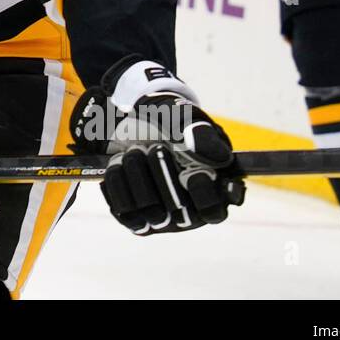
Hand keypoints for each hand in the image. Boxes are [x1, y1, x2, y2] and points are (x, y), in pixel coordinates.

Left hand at [71, 56, 245, 234]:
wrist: (132, 122)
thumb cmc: (169, 124)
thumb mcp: (185, 120)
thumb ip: (202, 136)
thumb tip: (220, 158)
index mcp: (214, 189)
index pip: (214, 209)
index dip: (202, 191)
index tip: (192, 171)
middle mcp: (191, 212)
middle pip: (179, 213)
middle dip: (163, 174)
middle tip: (155, 147)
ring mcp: (163, 219)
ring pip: (151, 214)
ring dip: (138, 174)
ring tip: (135, 151)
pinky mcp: (136, 218)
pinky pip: (125, 212)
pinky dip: (118, 183)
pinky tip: (119, 163)